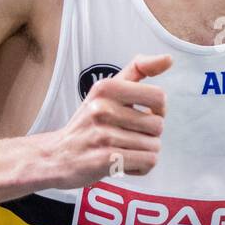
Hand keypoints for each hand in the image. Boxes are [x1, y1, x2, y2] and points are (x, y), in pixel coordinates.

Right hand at [43, 53, 171, 187]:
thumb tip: (168, 59)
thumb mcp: (107, 91)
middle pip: (158, 125)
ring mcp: (104, 135)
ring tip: (123, 150)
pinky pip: (148, 162)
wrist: (56, 155)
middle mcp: (103, 109)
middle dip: (149, 135)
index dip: (159, 109)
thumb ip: (138, 71)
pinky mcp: (106, 159)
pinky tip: (124, 162)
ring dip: (144, 152)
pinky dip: (141, 166)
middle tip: (128, 136)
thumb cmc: (88, 123)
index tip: (146, 114)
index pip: (158, 96)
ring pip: (154, 146)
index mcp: (106, 88)